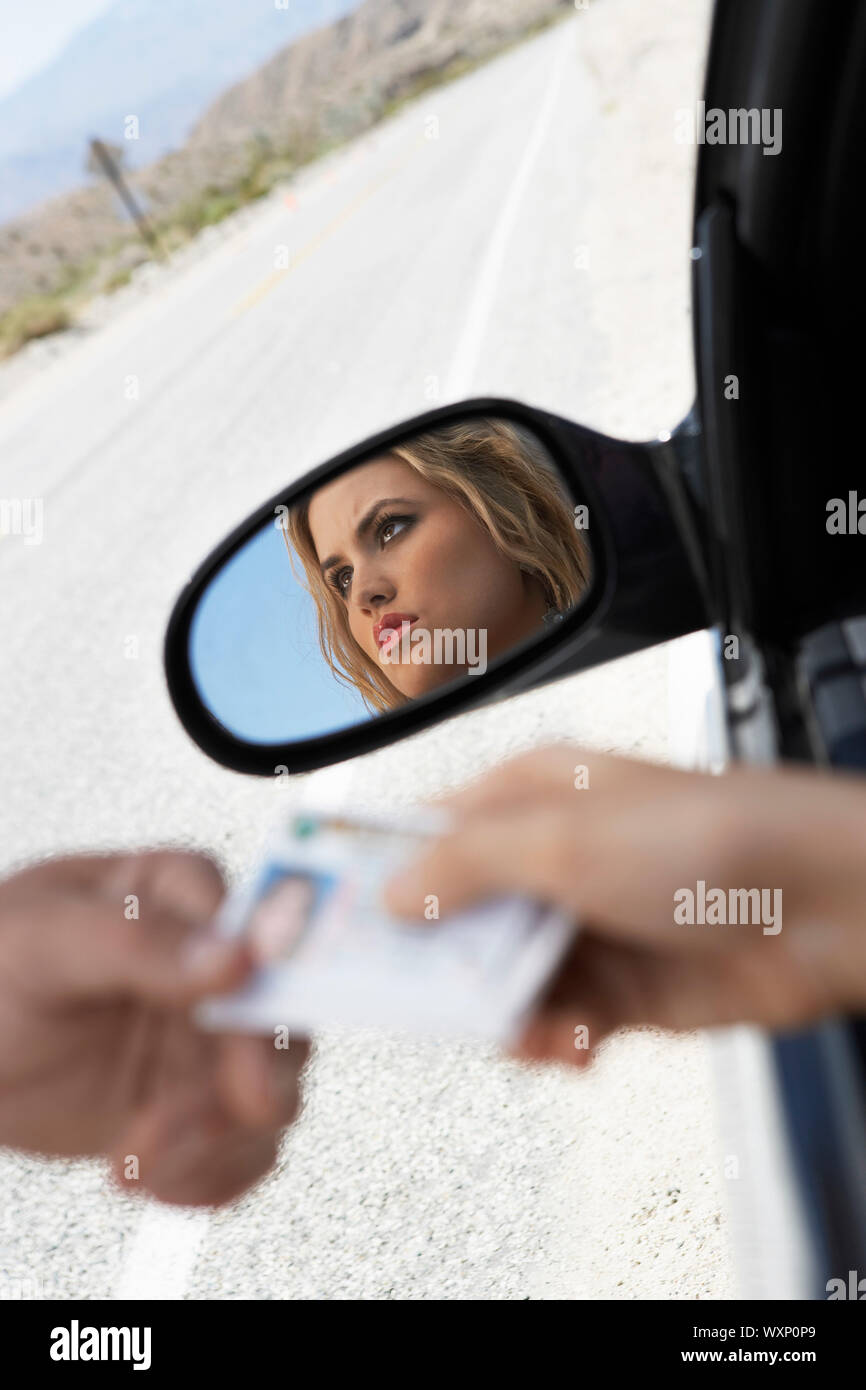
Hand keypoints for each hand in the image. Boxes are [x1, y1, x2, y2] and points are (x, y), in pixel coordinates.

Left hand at [0, 850, 309, 1205]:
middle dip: (245, 1081)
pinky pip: (248, 1150)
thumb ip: (133, 940)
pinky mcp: (205, 1102)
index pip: (257, 926)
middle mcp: (218, 964)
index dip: (261, 979)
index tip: (237, 1027)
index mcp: (182, 893)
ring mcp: (216, 1037)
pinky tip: (151, 1180)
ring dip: (215, 1142)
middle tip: (178, 1123)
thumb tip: (234, 957)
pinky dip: (211, 1179)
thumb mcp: (42, 942)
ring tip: (131, 1163)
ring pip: (274, 1094)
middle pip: (281, 1020)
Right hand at [384, 745, 865, 1066]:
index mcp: (530, 795)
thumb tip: (391, 889)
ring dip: (503, 1013)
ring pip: (502, 981)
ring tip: (527, 1027)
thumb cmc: (712, 837)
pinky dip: (555, 1040)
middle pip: (457, 916)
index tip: (330, 920)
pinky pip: (558, 1022)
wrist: (826, 906)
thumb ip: (465, 863)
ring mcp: (587, 924)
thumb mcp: (565, 838)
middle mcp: (553, 858)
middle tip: (416, 1002)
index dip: (376, 872)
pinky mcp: (624, 990)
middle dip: (438, 963)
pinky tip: (575, 1044)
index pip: (427, 830)